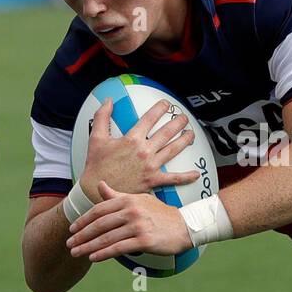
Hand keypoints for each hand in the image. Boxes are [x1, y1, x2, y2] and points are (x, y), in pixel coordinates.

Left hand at [67, 181, 193, 261]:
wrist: (185, 226)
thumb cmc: (160, 213)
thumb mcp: (139, 200)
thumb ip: (117, 196)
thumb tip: (100, 185)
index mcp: (128, 200)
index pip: (99, 210)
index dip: (83, 220)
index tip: (72, 229)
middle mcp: (131, 211)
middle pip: (100, 225)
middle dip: (82, 235)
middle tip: (69, 243)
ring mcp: (138, 226)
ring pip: (106, 238)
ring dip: (88, 247)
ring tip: (76, 253)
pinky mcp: (144, 240)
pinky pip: (118, 248)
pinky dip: (103, 253)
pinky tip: (93, 258)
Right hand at [79, 98, 200, 199]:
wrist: (96, 190)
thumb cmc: (97, 165)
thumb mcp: (96, 138)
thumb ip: (102, 117)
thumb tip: (108, 101)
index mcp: (132, 139)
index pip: (150, 118)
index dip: (160, 109)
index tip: (166, 104)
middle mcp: (144, 151)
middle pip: (167, 132)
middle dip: (178, 122)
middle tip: (184, 118)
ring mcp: (150, 166)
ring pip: (173, 150)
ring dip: (184, 141)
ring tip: (191, 134)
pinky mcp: (153, 181)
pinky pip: (173, 178)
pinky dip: (185, 177)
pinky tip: (195, 174)